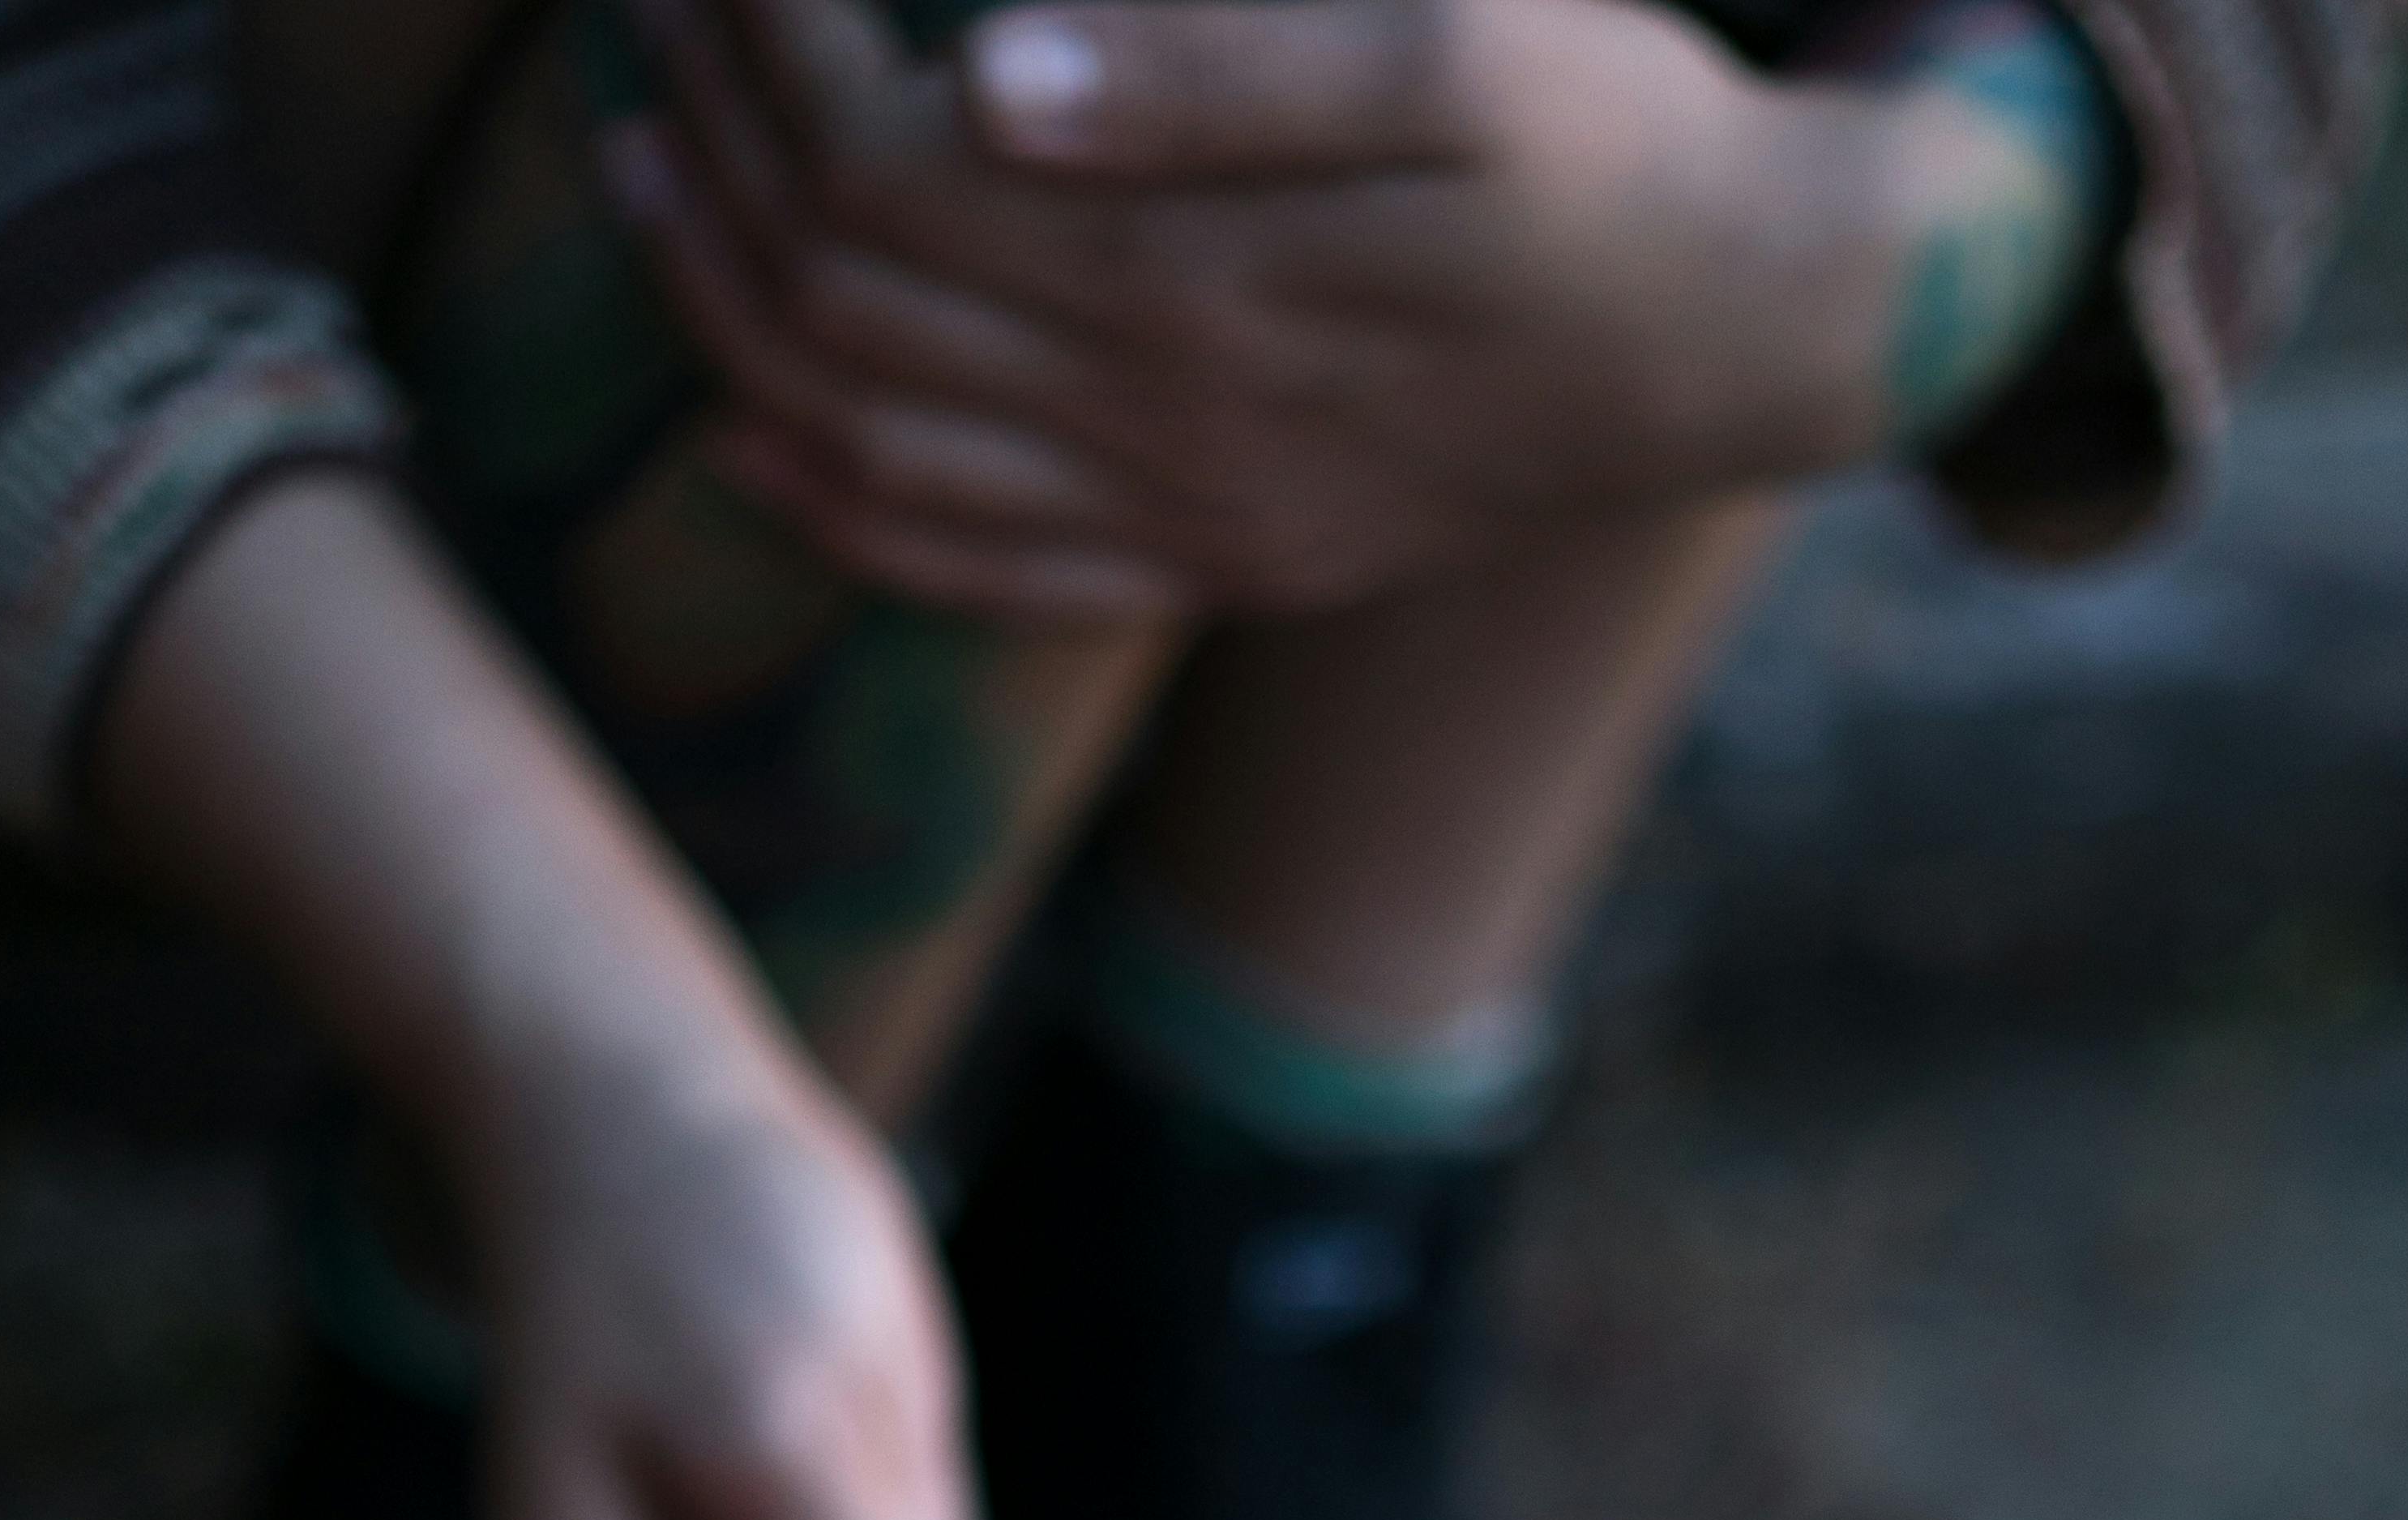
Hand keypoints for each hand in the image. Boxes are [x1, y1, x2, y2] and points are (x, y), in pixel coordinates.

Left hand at [610, 0, 1934, 623]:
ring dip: (730, 317)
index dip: (767, 41)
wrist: (1761, 328)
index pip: (885, 166)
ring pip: (876, 450)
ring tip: (647, 176)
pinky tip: (750, 436)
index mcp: (1195, 280)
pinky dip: (838, 514)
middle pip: (846, 307)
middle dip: (716, 150)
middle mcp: (1163, 424)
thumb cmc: (1617, 141)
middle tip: (647, 14)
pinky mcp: (1219, 560)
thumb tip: (982, 76)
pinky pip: (980, 575)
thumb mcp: (1456, 49)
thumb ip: (1216, 64)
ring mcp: (1187, 516)